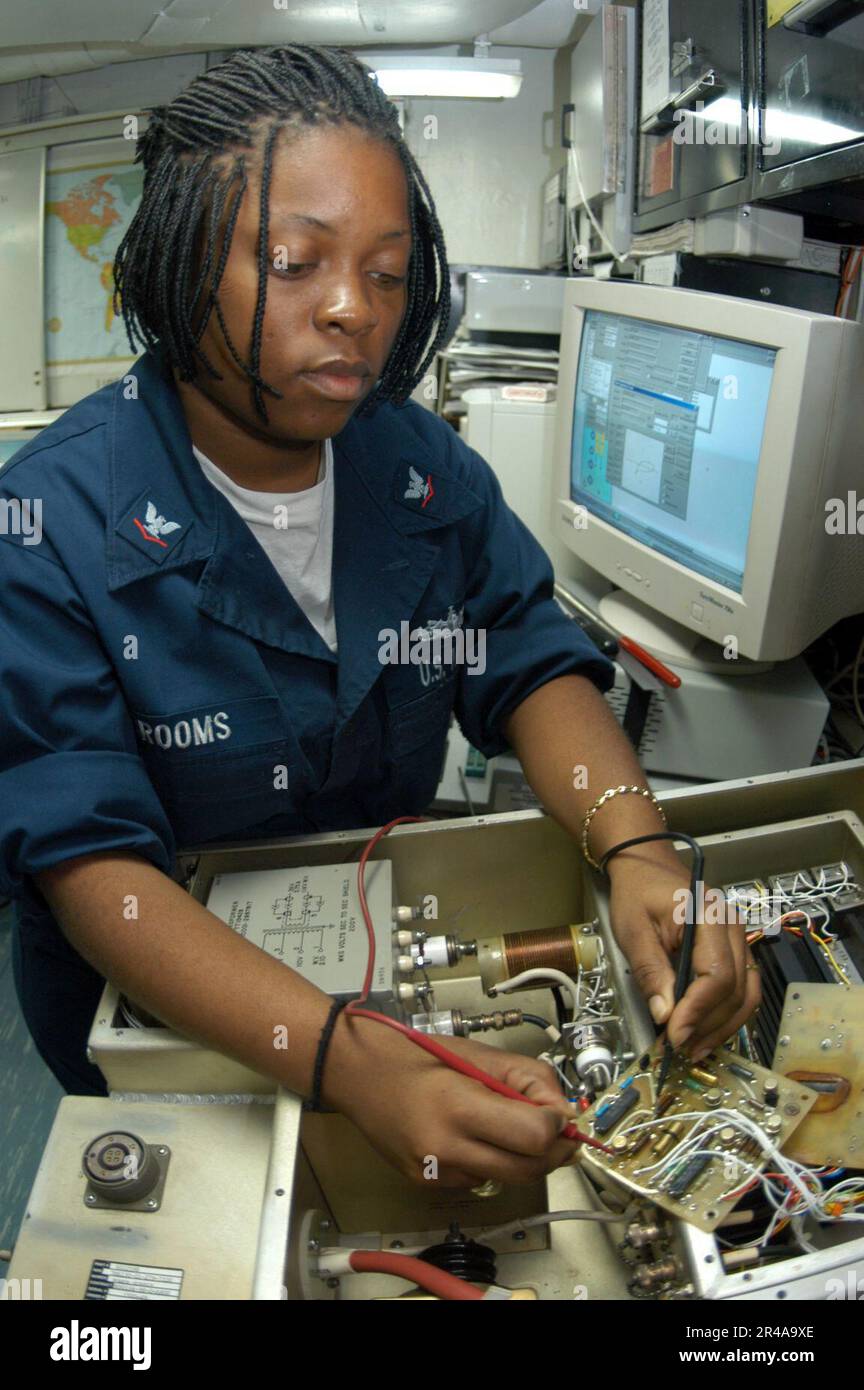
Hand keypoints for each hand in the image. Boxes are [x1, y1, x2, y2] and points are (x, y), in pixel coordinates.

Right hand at [322, 1014, 577, 1187]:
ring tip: (516, 1128)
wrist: (358, 1074)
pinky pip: (480, 1179)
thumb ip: (529, 1080)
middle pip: (528, 1169)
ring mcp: (435, 1172)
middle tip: (563, 1132)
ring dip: (524, 1159)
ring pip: (507, 1179)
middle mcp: (446, 1148)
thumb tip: (565, 1112)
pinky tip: (477, 1137)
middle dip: (554, 1152)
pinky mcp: (428, 1184)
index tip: (562, 1114)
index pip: (533, 1136)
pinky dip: (492, 1162)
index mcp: (460, 1106)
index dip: (558, 1127)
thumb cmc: (418, 1055)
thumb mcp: (480, 1055)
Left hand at [607, 850, 760, 1059]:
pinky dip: (727, 1015)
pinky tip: (705, 1032)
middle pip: (736, 990)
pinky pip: (742, 989)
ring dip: (722, 1027)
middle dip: (708, 1025)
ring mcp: (739, 939)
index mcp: (709, 916)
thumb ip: (651, 971)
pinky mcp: (735, 951)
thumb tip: (665, 1015)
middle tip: (679, 1048)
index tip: (674, 1036)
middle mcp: (733, 928)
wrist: (646, 869)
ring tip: (693, 1048)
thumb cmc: (638, 894)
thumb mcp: (633, 930)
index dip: (697, 1011)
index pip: (716, 975)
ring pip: (746, 995)